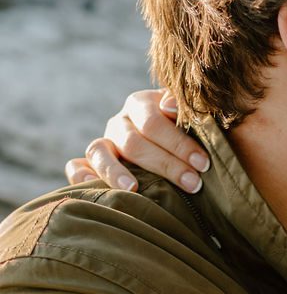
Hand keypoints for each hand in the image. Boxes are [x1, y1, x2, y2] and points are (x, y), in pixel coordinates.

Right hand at [65, 90, 208, 193]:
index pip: (153, 121)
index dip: (178, 142)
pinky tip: (92, 186)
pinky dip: (81, 175)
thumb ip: (186, 110)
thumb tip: (169, 105)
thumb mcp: (193, 120)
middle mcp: (120, 122)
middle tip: (193, 183)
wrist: (179, 152)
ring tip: (133, 189)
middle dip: (166, 164)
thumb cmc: (192, 136)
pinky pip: (77, 167)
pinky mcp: (92, 164)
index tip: (202, 163)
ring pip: (99, 152)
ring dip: (116, 172)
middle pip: (133, 142)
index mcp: (142, 105)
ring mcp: (104, 143)